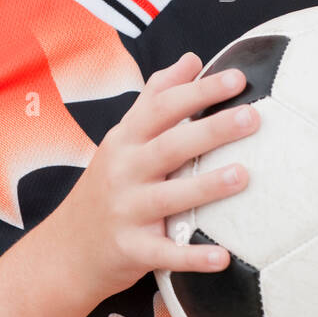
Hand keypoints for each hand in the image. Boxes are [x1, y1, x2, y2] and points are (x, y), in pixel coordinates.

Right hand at [59, 52, 257, 300]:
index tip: (237, 79)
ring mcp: (125, 211)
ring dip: (205, 187)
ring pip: (168, 197)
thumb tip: (191, 59)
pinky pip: (165, 253)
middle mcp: (124, 171)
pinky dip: (192, 257)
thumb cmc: (107, 187)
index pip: (162, 107)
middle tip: (252, 117)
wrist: (65, 250)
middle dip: (211, 130)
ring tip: (243, 175)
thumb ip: (155, 99)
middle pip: (170, 145)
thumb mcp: (122, 139)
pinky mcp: (130, 250)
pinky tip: (223, 257)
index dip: (199, 91)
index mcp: (125, 140)